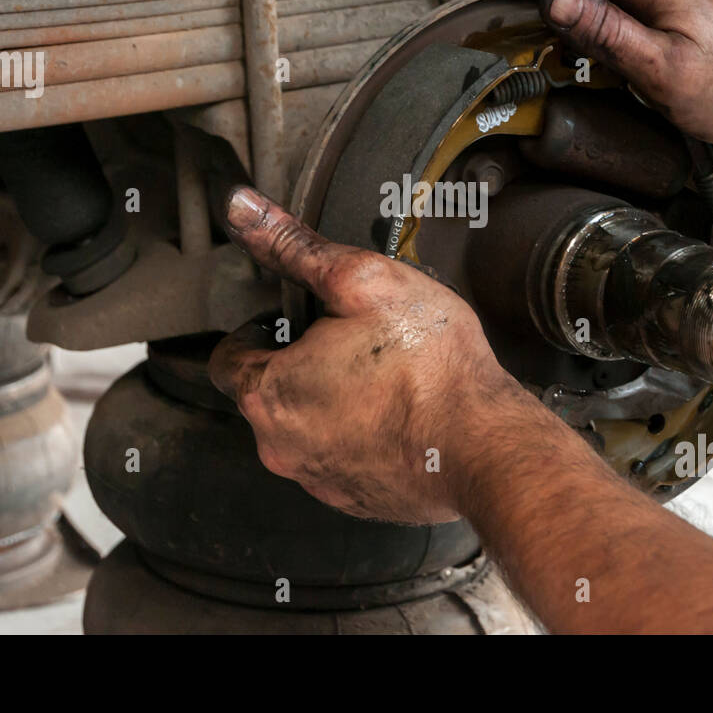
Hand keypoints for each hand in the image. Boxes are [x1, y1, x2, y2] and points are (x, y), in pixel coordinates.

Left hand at [208, 186, 534, 523]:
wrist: (484, 447)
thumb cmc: (429, 367)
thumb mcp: (363, 281)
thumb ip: (296, 247)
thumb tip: (246, 212)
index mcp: (270, 394)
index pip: (228, 359)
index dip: (259, 332)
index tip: (297, 321)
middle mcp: (282, 447)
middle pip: (268, 396)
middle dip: (301, 366)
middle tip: (352, 342)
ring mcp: (319, 480)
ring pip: (306, 431)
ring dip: (331, 404)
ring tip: (382, 377)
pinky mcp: (356, 501)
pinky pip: (342, 461)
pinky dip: (360, 438)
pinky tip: (398, 415)